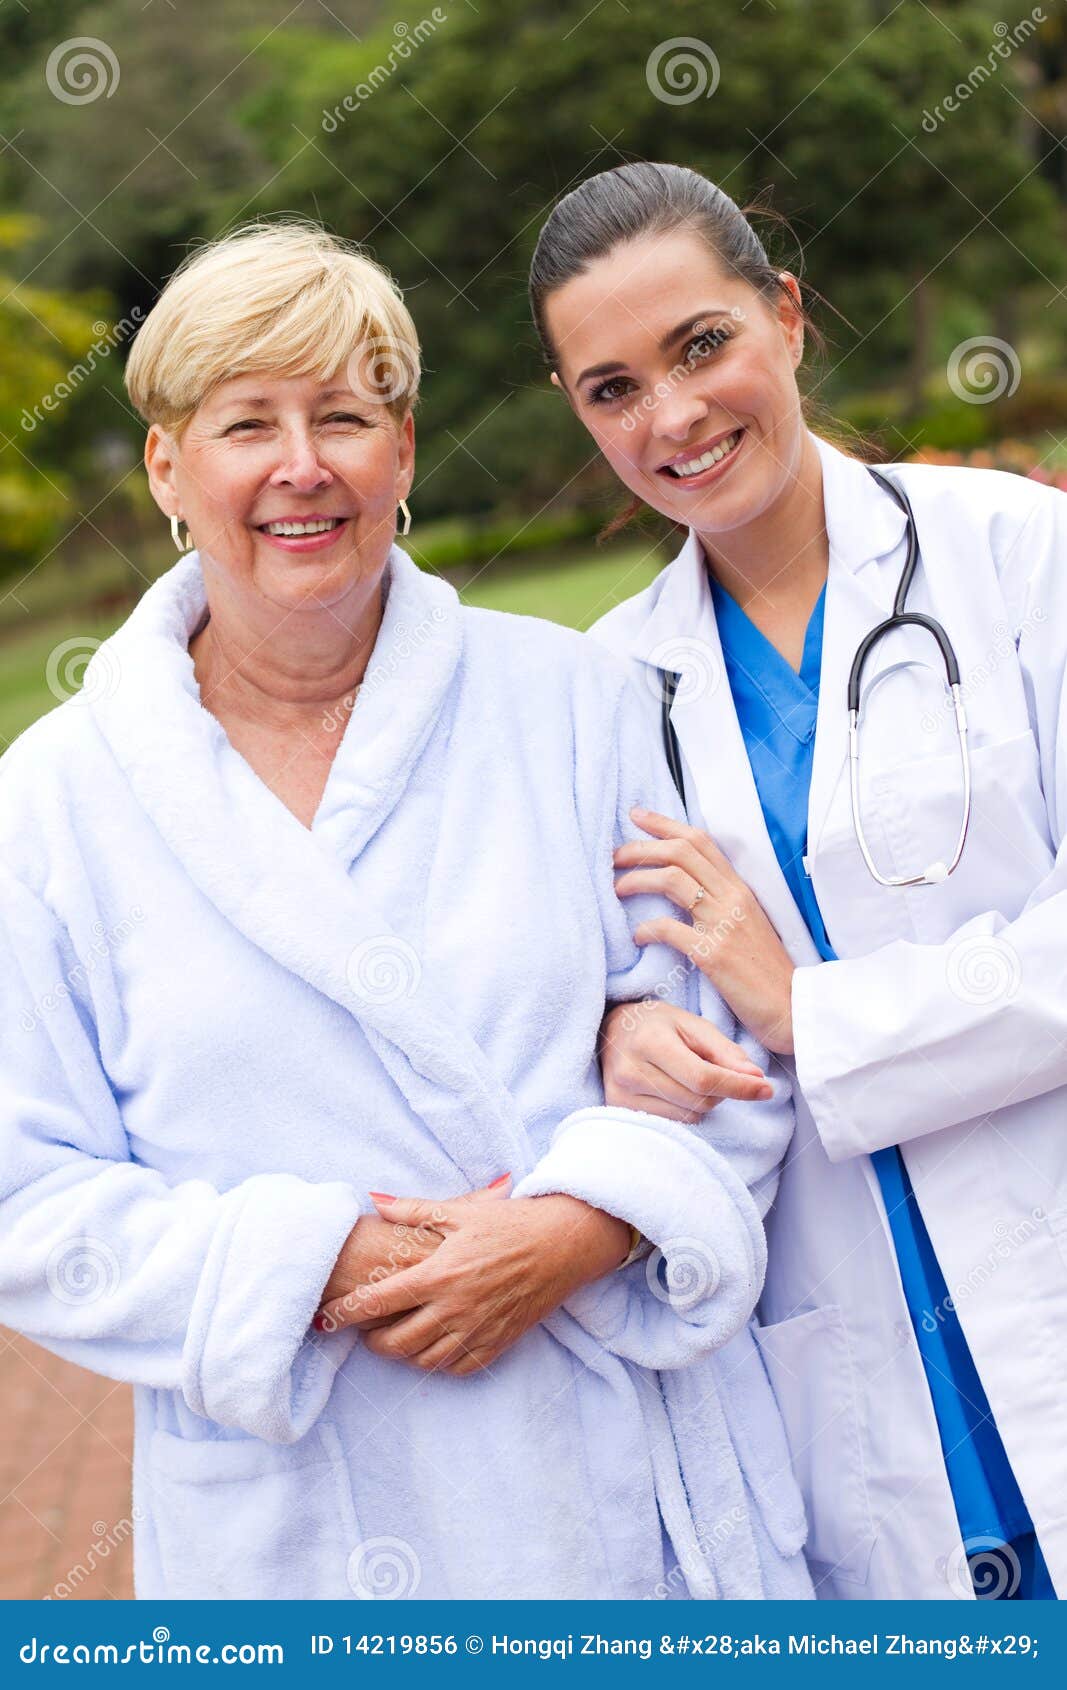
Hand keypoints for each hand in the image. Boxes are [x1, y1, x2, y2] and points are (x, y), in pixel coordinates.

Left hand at [319, 1188, 631, 1373]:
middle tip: (364, 1330)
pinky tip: (431, 1347)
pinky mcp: (497, 1343)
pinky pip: (457, 1367)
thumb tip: (375, 1201)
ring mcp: (477, 1329)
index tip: (325, 1318)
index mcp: (439, 1274)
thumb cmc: (509, 1223)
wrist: (563, 1244)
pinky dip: (437, 1363)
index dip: (345, 1313)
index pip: (378, 1302)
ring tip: (395, 1339)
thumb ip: (413, 1210)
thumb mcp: (460, 1212)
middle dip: (371, 1340)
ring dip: (402, 1354)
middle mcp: (455, 1308)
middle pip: (395, 1342)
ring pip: (424, 1361)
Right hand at [600, 998, 773, 1122]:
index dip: (739, 1087)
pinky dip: (685, 1109)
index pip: (703, 1078)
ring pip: (688, 1116)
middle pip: (699, 1101)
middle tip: (714, 1069)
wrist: (611, 1029)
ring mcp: (621, 1093)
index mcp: (650, 1041)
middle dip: (721, 1090)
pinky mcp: (618, 1108)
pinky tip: (674, 1088)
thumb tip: (757, 1079)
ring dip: (703, 1101)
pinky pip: (672, 1123)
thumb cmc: (658, 1023)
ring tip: (688, 1076)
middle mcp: (631, 1070)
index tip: (766, 1090)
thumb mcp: (694, 1025)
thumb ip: (726, 1051)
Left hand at [614, 807, 795, 1054]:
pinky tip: (636, 936)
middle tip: (613, 856)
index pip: (700, 840)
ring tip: (617, 888)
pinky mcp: (714, 954)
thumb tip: (686, 887)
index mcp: (740, 888)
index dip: (665, 824)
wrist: (792, 1008)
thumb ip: (721, 902)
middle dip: (640, 848)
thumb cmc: (765, 971)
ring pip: (673, 879)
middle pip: (681, 852)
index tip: (636, 816)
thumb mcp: (747, 924)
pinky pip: (670, 929)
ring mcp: (724, 924)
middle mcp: (733, 898)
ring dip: (637, 879)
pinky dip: (646, 929)